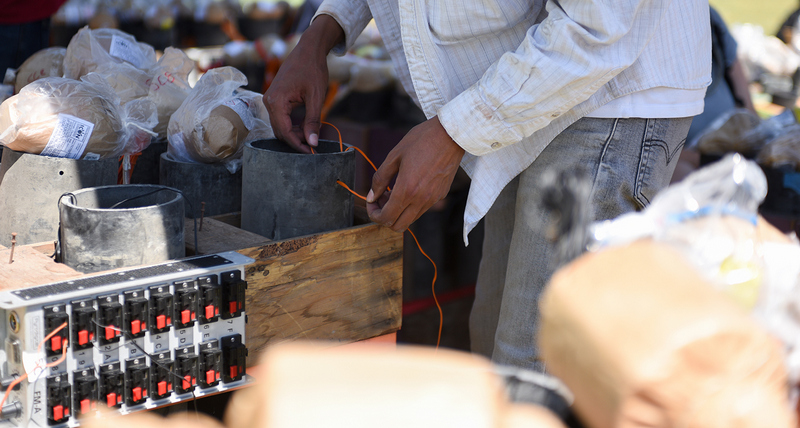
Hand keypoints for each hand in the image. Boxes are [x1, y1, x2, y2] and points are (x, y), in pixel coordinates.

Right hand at [263, 15, 343, 152]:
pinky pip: (280, 118)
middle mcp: (269, 101)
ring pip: (280, 126)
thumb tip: (312, 143)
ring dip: (294, 133)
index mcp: (276, 101)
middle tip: (313, 143)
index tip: (311, 152)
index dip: (297, 145)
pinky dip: (291, 125)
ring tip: (310, 133)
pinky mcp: (275, 98)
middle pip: (279, 131)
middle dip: (296, 140)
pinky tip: (304, 126)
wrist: (308, 50)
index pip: (284, 132)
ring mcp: (270, 99)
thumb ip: (313, 121)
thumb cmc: (313, 70)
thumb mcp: (316, 97)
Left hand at [367, 116, 464, 231]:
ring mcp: (433, 199)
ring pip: (410, 219)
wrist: (451, 135)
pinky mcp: (441, 195)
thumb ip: (380, 179)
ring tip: (393, 191)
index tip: (371, 202)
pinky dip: (410, 205)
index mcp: (407, 190)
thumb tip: (371, 196)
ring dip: (398, 211)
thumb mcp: (394, 156)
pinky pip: (422, 209)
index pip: (386, 218)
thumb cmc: (422, 140)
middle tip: (380, 199)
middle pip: (397, 226)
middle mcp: (421, 199)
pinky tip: (408, 187)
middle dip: (384, 217)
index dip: (374, 214)